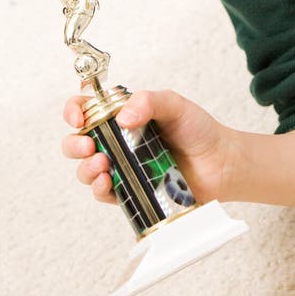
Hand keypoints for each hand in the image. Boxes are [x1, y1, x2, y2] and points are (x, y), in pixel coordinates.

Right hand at [62, 90, 233, 205]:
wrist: (220, 163)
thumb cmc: (198, 130)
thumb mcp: (175, 104)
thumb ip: (149, 101)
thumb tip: (122, 116)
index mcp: (124, 115)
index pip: (87, 108)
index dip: (74, 110)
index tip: (78, 116)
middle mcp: (118, 141)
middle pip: (78, 142)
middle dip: (74, 144)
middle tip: (89, 145)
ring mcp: (122, 167)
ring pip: (86, 170)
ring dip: (85, 168)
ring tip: (102, 164)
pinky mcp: (130, 192)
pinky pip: (104, 193)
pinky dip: (99, 188)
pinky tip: (107, 182)